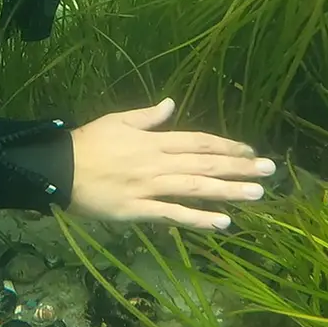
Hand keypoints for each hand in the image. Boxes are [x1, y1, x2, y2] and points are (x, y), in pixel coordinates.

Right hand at [67, 99, 275, 230]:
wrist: (58, 168)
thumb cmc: (87, 143)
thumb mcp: (117, 121)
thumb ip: (147, 116)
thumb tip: (171, 103)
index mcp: (153, 140)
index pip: (198, 141)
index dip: (226, 146)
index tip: (250, 151)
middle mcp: (157, 162)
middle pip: (205, 164)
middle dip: (239, 167)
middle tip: (269, 170)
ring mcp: (149, 187)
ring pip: (195, 188)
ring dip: (228, 191)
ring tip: (256, 194)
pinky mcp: (138, 210)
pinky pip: (173, 214)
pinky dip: (198, 218)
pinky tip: (222, 223)